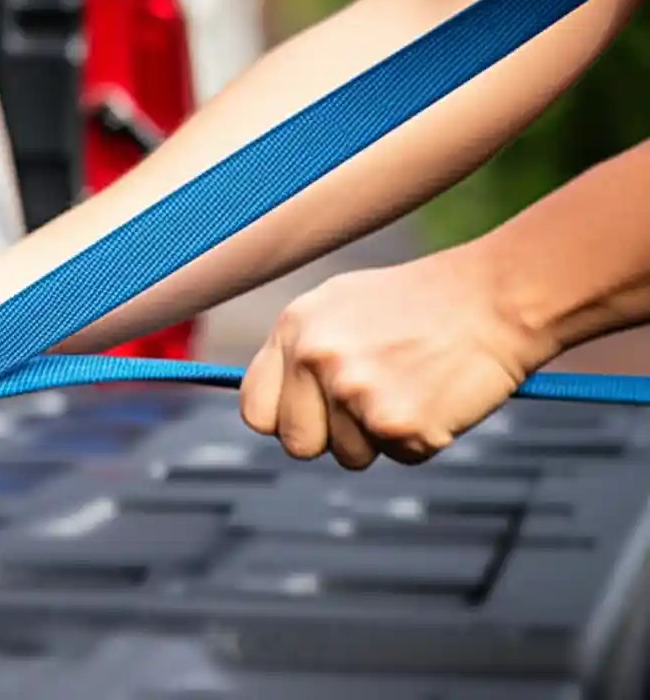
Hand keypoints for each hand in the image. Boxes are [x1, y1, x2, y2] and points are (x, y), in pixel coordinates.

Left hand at [239, 249, 555, 468]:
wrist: (498, 297)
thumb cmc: (421, 303)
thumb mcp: (341, 306)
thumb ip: (297, 351)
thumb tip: (267, 405)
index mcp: (294, 328)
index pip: (255, 410)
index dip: (284, 420)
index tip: (312, 415)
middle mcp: (314, 358)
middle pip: (298, 444)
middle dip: (333, 438)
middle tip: (374, 402)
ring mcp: (354, 393)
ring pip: (350, 456)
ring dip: (382, 437)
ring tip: (413, 385)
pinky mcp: (398, 424)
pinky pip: (400, 458)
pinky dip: (423, 438)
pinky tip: (439, 396)